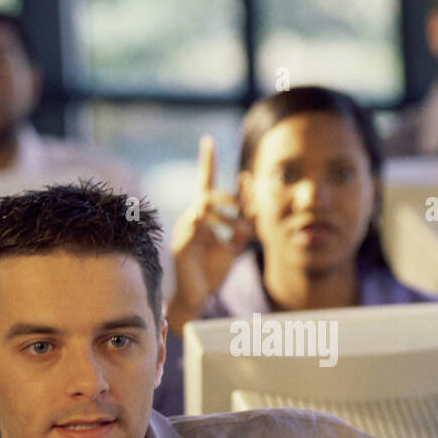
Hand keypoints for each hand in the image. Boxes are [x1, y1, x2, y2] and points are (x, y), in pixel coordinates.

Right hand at [167, 135, 253, 332]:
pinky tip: (224, 243)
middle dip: (230, 197)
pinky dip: (217, 230)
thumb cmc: (212, 271)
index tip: (209, 141)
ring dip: (229, 216)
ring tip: (243, 232)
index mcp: (203, 216)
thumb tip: (256, 207)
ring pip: (205, 207)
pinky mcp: (181, 243)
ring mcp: (184, 230)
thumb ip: (244, 226)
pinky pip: (200, 226)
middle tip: (246, 210)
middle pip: (207, 192)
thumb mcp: (234, 245)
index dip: (207, 162)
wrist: (198, 296)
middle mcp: (191, 218)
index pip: (205, 182)